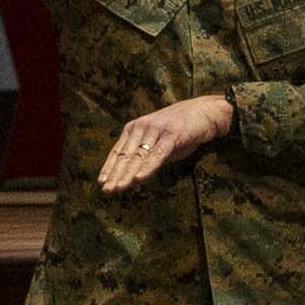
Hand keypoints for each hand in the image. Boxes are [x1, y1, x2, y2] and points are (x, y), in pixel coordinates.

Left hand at [97, 95, 231, 190]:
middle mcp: (141, 127)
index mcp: (134, 128)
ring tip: (118, 188)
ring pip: (138, 157)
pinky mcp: (171, 135)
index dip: (109, 168)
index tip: (101, 183)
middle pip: (125, 156)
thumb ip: (144, 157)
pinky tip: (139, 179)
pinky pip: (157, 155)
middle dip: (115, 175)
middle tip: (107, 191)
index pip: (117, 151)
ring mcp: (155, 131)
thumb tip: (132, 176)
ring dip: (127, 174)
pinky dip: (148, 167)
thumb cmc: (179, 130)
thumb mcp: (157, 143)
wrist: (204, 113)